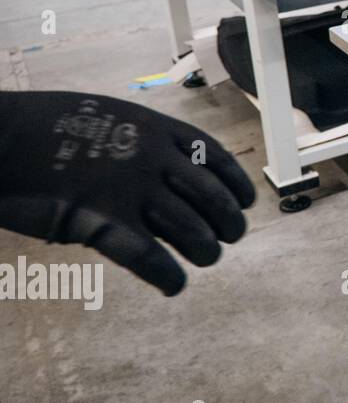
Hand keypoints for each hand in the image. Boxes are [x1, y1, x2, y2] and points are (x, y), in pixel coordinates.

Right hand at [0, 91, 256, 295]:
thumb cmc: (46, 127)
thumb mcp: (107, 117)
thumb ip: (142, 139)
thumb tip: (170, 164)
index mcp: (155, 129)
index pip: (216, 159)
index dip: (237, 186)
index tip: (246, 203)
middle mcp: (151, 157)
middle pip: (212, 198)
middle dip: (229, 222)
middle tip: (230, 237)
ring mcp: (128, 189)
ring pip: (191, 230)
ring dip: (207, 251)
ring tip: (207, 259)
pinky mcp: (99, 221)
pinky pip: (149, 257)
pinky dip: (169, 276)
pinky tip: (174, 286)